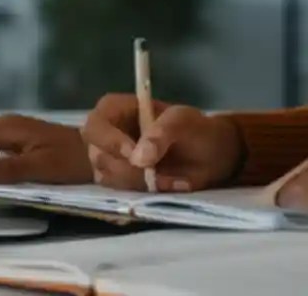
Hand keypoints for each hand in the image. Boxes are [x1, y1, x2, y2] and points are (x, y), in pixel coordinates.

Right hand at [80, 94, 243, 192]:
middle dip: (128, 170)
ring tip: (174, 179)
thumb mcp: (182, 121)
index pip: (96, 126)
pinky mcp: (121, 184)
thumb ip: (161, 134)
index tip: (134, 154)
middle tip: (158, 175)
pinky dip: (148, 195)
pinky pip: (122, 195)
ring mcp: (111, 162)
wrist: (211, 154)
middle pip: (99, 157)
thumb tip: (138, 158)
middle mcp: (105, 137)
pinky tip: (172, 186)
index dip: (110, 141)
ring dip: (141, 184)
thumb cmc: (193, 128)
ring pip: (109, 180)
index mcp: (113, 110)